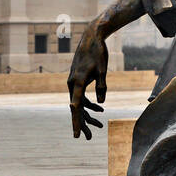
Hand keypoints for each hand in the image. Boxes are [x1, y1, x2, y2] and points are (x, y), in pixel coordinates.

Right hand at [67, 19, 108, 139]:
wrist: (91, 38)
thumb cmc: (98, 53)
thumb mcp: (103, 70)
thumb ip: (102, 87)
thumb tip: (101, 104)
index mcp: (78, 83)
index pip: (76, 108)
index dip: (76, 123)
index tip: (76, 136)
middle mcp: (72, 84)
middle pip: (76, 109)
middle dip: (84, 123)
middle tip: (91, 137)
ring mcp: (74, 82)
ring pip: (79, 104)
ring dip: (88, 115)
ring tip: (99, 126)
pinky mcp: (77, 80)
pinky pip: (81, 97)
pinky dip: (89, 104)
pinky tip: (99, 109)